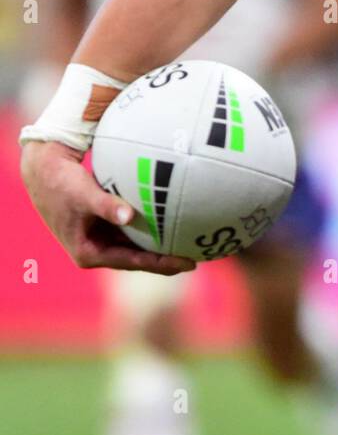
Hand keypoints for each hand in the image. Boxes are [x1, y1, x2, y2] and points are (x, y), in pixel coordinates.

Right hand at [19, 140, 195, 274]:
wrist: (42, 169)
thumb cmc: (61, 183)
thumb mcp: (83, 195)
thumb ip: (106, 206)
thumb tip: (129, 217)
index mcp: (89, 253)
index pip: (133, 262)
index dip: (162, 265)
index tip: (188, 263)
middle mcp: (96, 250)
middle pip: (138, 259)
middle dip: (166, 259)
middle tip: (198, 256)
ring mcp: (100, 238)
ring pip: (136, 245)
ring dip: (159, 245)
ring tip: (190, 243)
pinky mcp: (103, 224)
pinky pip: (132, 230)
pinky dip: (150, 228)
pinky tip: (172, 221)